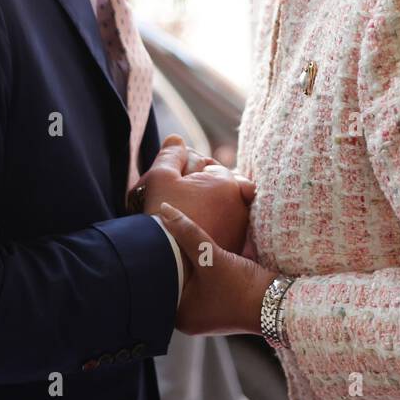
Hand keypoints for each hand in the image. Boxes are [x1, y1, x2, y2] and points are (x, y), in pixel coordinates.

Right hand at [134, 135, 254, 253]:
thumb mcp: (160, 176)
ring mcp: (239, 228)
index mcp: (226, 183)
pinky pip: (224, 231)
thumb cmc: (160, 215)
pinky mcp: (234, 249)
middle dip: (204, 190)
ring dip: (211, 208)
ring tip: (187, 217)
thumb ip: (170, 154)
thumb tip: (176, 139)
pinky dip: (213, 228)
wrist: (164, 260)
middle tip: (181, 200)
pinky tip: (196, 233)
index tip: (177, 184)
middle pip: (221, 189)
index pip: (210, 168)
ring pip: (224, 209)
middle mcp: (239, 204)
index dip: (191, 173)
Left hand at [157, 203, 278, 335]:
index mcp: (181, 317)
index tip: (152, 244)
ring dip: (189, 266)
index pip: (159, 287)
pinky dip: (202, 271)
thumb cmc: (242, 287)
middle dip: (173, 263)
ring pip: (190, 283)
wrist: (277, 302)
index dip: (156, 264)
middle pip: (175, 284)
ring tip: (179, 244)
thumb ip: (188, 233)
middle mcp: (191, 319)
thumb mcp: (211, 257)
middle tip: (163, 240)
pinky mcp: (221, 305)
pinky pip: (204, 285)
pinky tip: (200, 255)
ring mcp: (207, 314)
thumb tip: (166, 210)